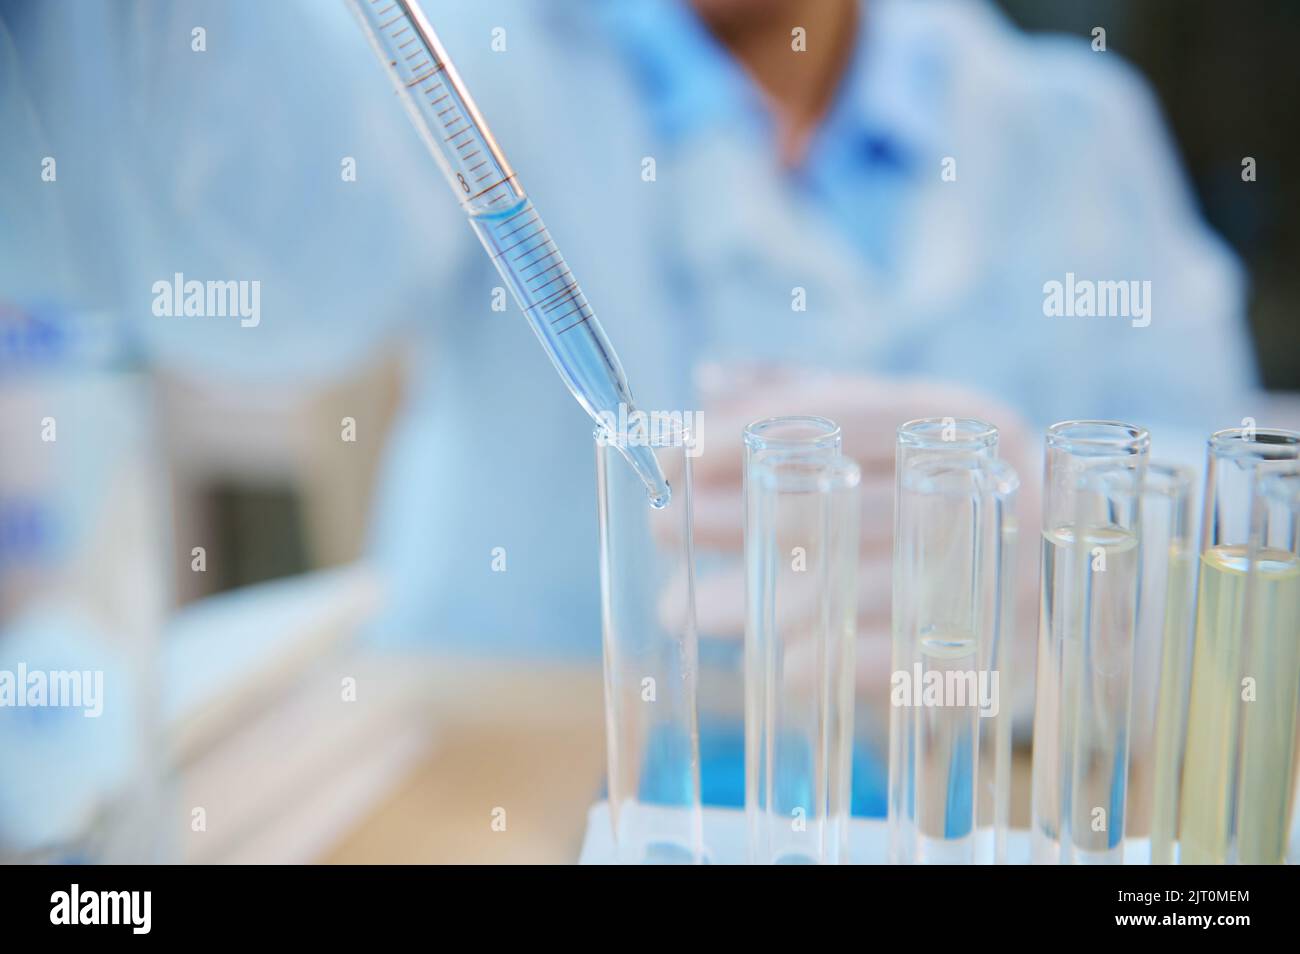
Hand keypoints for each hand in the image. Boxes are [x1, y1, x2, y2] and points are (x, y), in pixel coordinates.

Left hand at [664, 365, 1042, 732]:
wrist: (1068, 573)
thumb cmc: (945, 490)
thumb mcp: (889, 433)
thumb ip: (805, 399)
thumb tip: (709, 382)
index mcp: (962, 418)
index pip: (842, 413)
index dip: (751, 432)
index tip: (674, 456)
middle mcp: (994, 483)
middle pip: (847, 499)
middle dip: (744, 518)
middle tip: (666, 533)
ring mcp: (1011, 565)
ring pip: (870, 584)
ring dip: (776, 601)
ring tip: (701, 611)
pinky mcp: (1016, 646)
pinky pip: (914, 659)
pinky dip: (843, 663)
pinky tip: (782, 666)